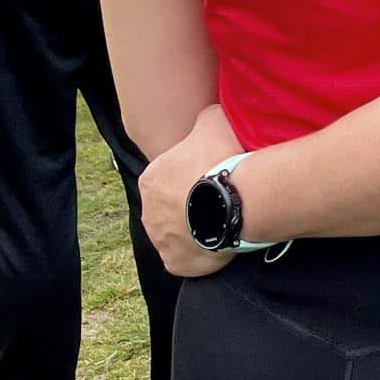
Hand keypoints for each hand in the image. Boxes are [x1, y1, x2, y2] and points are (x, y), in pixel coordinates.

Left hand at [139, 104, 243, 278]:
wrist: (232, 202)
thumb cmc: (221, 160)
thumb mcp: (213, 121)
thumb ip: (204, 119)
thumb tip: (207, 117)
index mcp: (151, 178)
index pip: (169, 175)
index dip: (193, 172)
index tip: (214, 172)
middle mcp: (148, 210)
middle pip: (172, 204)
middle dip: (192, 200)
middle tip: (221, 194)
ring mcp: (159, 239)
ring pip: (179, 231)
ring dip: (197, 225)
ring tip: (225, 216)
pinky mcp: (174, 263)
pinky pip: (187, 256)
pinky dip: (202, 250)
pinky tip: (221, 239)